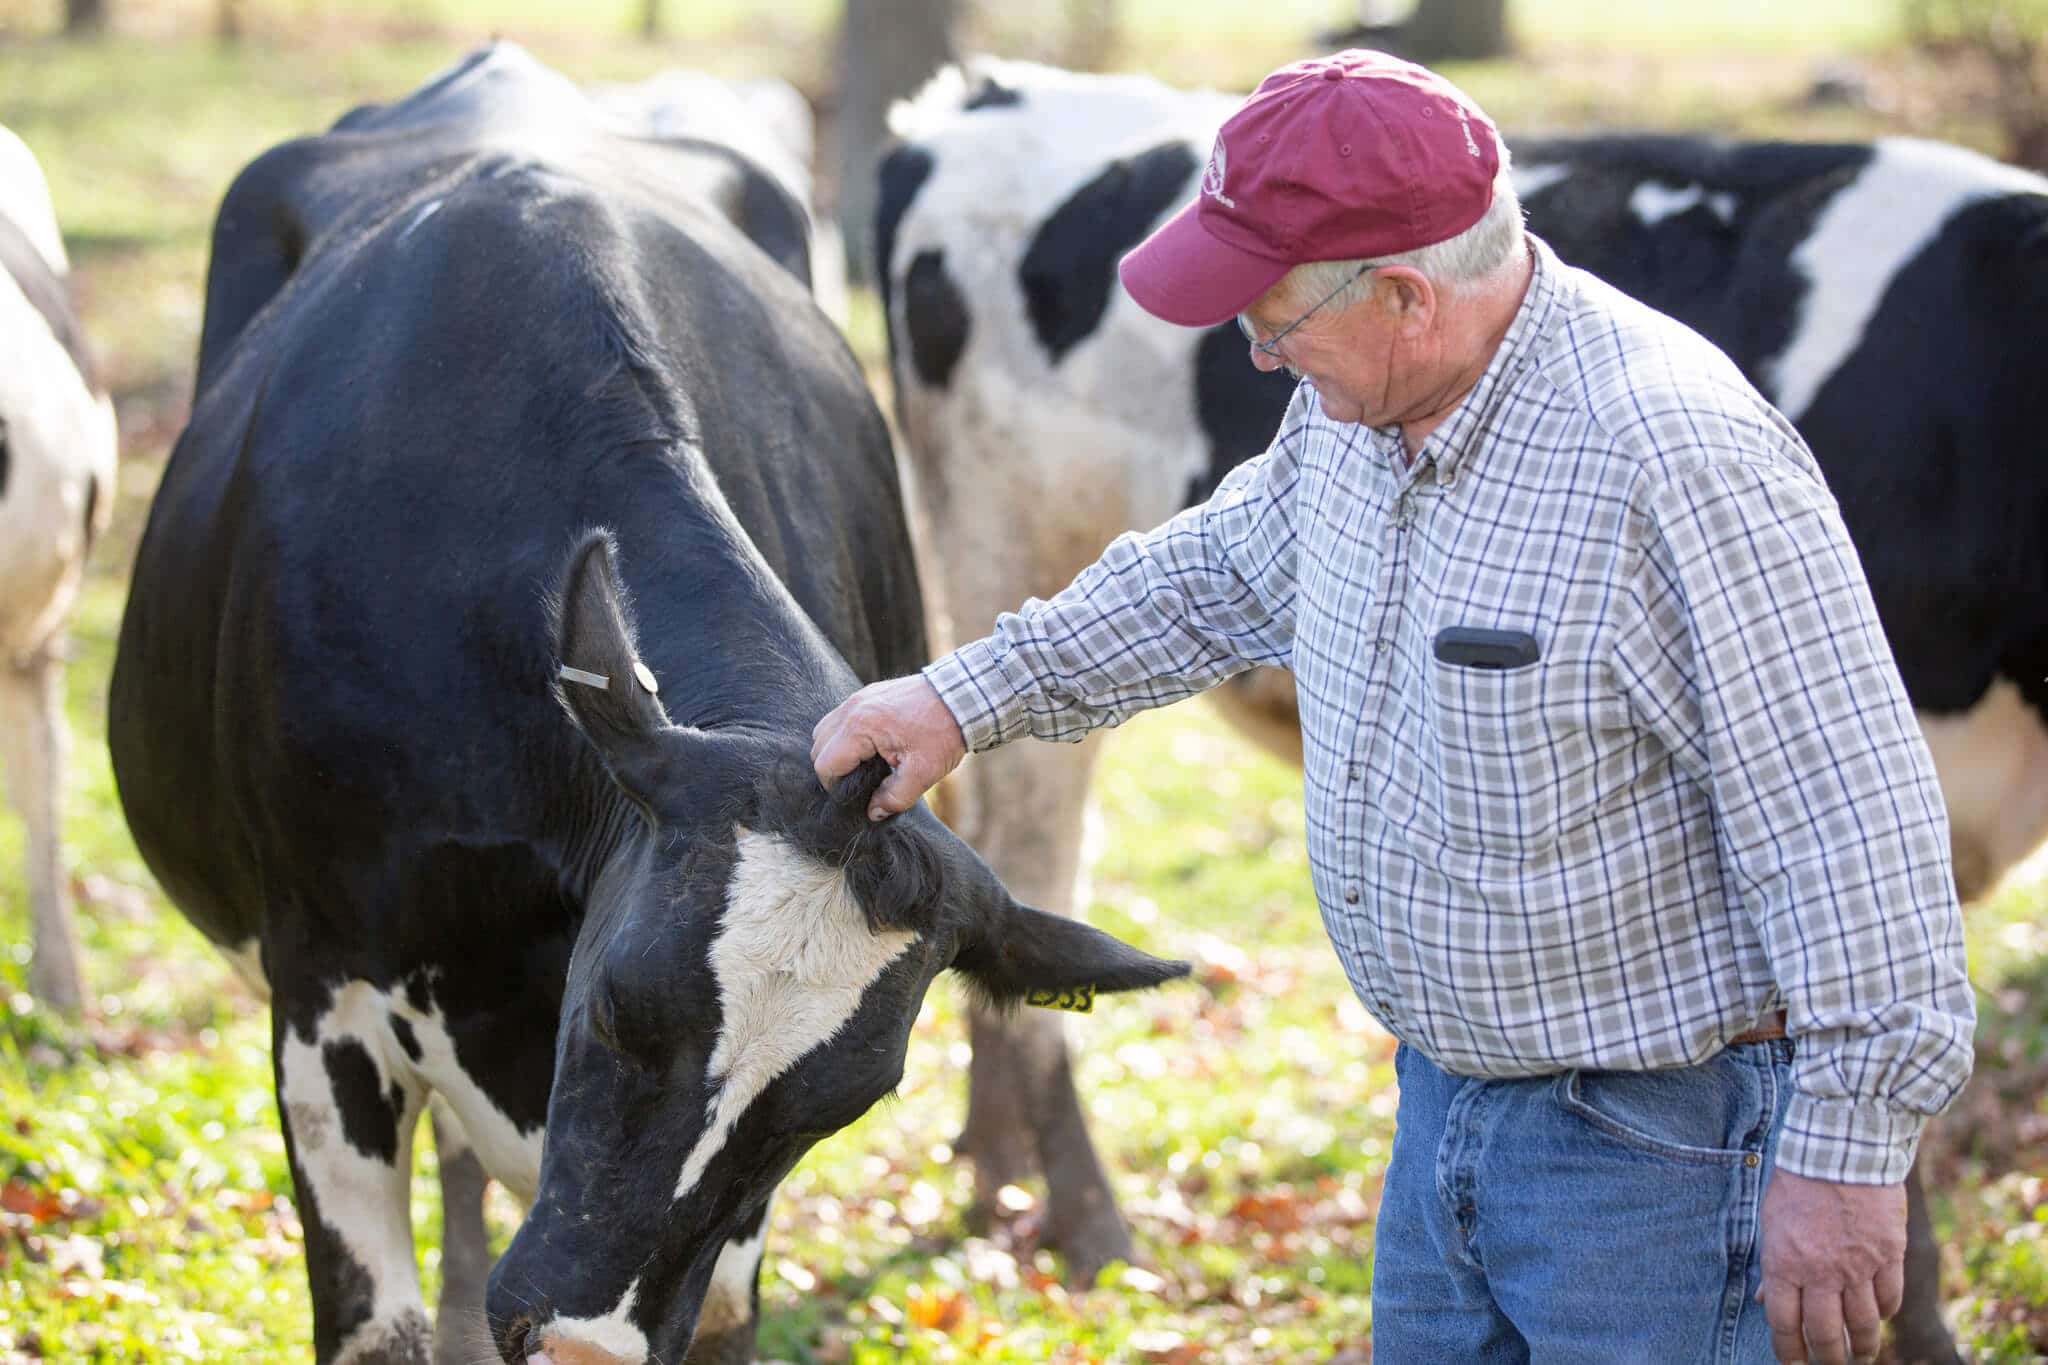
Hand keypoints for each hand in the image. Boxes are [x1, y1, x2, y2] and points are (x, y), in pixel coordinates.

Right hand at [810, 675, 966, 819]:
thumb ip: (894, 798)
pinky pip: (842, 718)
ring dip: (838, 751)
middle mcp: (852, 708)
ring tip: (865, 766)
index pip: (825, 764)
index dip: (835, 787)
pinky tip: (871, 749)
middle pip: (818, 747)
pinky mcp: (868, 694)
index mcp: (860, 726)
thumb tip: (873, 813)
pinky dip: (847, 736)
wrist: (963, 696)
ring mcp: (859, 697)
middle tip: (860, 783)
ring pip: (826, 730)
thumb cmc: (943, 732)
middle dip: (834, 770)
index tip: (857, 796)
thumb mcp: (922, 773)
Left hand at [1758, 1169, 1905, 1363]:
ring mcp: (1858, 1267)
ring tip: (1859, 1355)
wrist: (1840, 1149)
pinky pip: (1889, 1298)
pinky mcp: (1889, 1256)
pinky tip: (1879, 1317)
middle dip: (1826, 1358)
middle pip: (1825, 1333)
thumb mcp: (1770, 1222)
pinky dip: (1884, 1313)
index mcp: (1784, 1263)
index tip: (1792, 1362)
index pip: (1784, 1323)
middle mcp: (1821, 1272)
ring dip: (1861, 1346)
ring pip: (1863, 1324)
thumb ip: (1772, 1265)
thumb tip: (1765, 1300)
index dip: (1788, 1350)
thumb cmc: (1797, 1183)